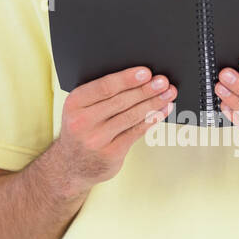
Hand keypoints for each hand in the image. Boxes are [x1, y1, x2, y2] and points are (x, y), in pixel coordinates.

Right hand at [53, 66, 175, 197]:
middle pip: (121, 101)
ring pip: (131, 116)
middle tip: (163, 82)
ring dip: (153, 103)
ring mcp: (97, 140)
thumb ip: (100, 95)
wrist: (70, 166)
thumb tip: (137, 79)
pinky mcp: (111, 153)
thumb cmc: (81, 129)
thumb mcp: (80, 109)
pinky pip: (136, 132)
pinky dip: (152, 119)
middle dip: (146, 90)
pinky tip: (162, 111)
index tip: (146, 72)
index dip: (127, 79)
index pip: (105, 87)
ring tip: (168, 94)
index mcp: (74, 103)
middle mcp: (82, 122)